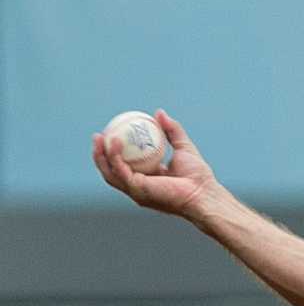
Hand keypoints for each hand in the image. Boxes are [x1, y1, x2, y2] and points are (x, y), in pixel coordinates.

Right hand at [91, 110, 215, 218]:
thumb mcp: (183, 147)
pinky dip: (115, 156)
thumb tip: (159, 113)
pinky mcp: (138, 191)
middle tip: (98, 135)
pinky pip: (121, 171)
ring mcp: (137, 191)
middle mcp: (139, 187)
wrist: (204, 192)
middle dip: (100, 154)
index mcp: (148, 179)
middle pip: (111, 171)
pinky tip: (115, 142)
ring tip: (99, 138)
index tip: (109, 133)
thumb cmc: (198, 176)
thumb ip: (172, 130)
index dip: (113, 151)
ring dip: (101, 155)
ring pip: (110, 173)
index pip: (124, 165)